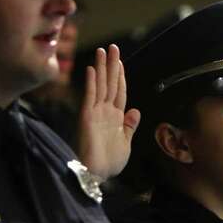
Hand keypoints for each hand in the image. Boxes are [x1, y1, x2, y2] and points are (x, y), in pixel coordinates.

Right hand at [76, 44, 140, 180]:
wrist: (97, 175)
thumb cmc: (109, 163)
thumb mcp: (126, 143)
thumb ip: (130, 127)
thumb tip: (135, 111)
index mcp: (115, 117)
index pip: (119, 92)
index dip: (120, 76)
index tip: (120, 61)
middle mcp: (105, 111)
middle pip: (110, 83)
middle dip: (112, 65)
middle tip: (112, 47)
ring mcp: (95, 113)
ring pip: (101, 86)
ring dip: (102, 68)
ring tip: (102, 51)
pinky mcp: (87, 117)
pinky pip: (90, 97)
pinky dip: (92, 83)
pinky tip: (93, 70)